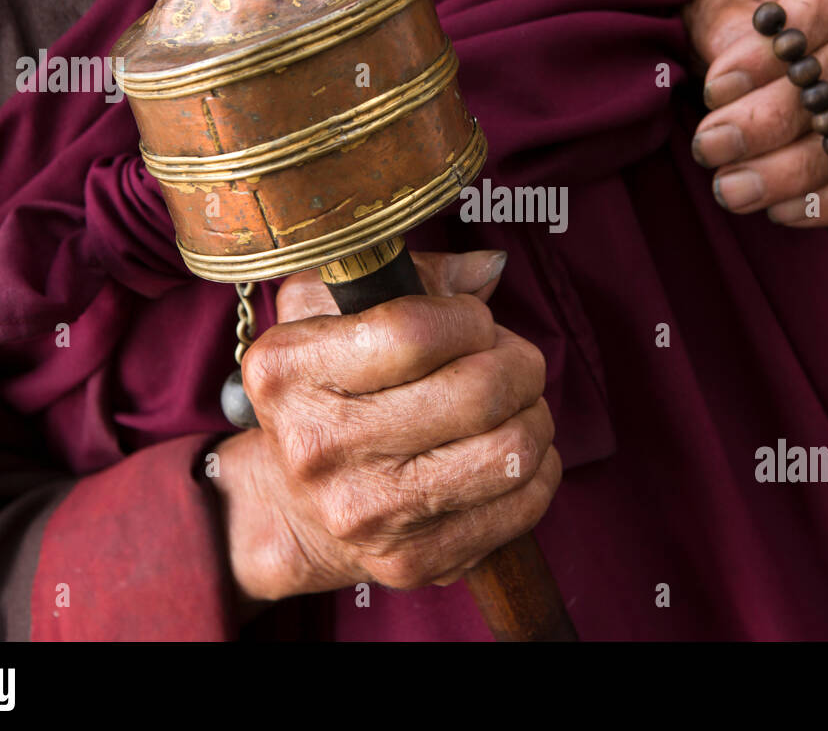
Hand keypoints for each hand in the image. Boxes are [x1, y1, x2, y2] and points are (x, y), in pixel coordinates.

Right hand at [212, 250, 561, 604]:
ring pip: (514, 450)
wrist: (298, 507)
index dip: (467, 318)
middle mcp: (319, 447)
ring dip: (534, 416)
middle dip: (518, 363)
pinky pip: (524, 503)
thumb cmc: (329, 388)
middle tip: (509, 360)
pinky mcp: (416, 559)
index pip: (415, 331)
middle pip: (479, 391)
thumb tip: (490, 268)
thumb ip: (413, 273)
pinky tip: (506, 453)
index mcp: (288, 370)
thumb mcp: (333, 308)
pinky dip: (538, 469)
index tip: (471, 321)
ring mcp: (368, 512)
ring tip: (512, 406)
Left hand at [683, 0, 827, 226]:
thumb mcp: (716, 1)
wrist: (760, 28)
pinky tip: (783, 210)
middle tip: (711, 148)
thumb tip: (734, 86)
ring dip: (798, 169)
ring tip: (734, 188)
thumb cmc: (735, 10)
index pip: (827, 1)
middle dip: (773, 120)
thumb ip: (728, 35)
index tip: (715, 87)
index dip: (773, 54)